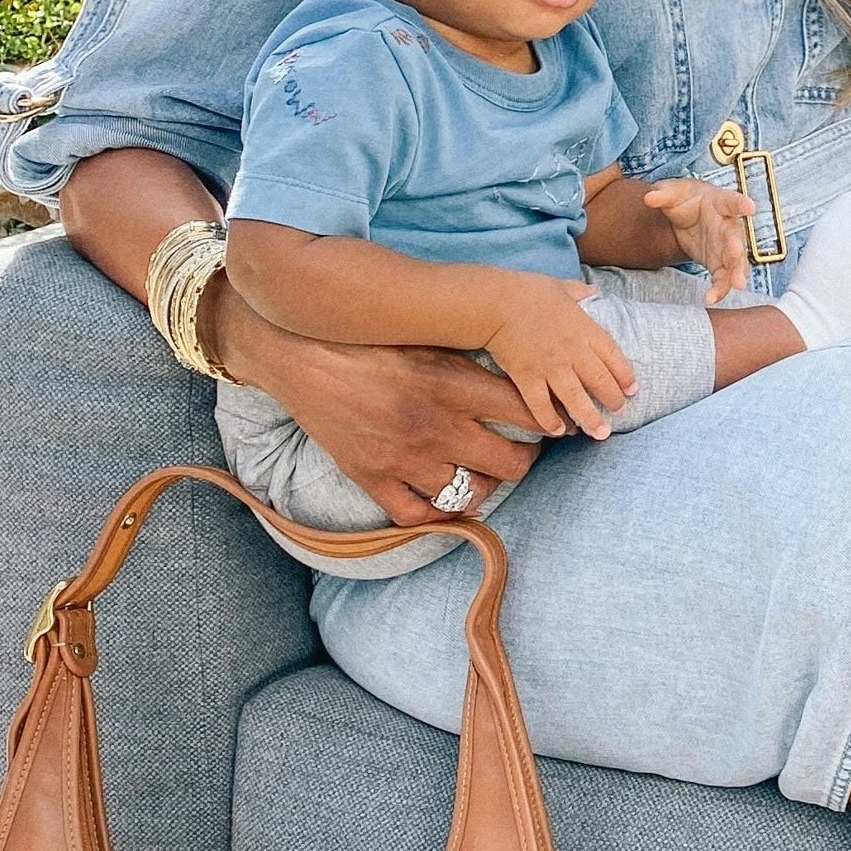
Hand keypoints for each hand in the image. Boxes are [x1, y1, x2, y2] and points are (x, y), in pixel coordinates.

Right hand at [212, 289, 533, 527]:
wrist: (299, 353)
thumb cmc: (371, 339)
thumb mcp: (429, 337)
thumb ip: (474, 357)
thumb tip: (525, 368)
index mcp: (452, 382)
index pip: (527, 412)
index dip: (549, 420)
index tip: (551, 420)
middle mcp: (433, 424)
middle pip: (512, 464)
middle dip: (525, 459)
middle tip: (521, 450)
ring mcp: (402, 457)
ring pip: (471, 494)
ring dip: (484, 486)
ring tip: (484, 471)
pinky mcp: (371, 477)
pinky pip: (418, 514)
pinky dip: (437, 510)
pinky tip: (444, 493)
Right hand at [480, 271, 638, 439]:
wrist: (496, 303)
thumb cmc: (528, 291)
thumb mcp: (561, 287)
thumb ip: (579, 292)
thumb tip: (591, 290)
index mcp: (584, 329)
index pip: (613, 356)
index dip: (625, 375)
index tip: (632, 389)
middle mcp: (572, 351)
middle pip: (600, 381)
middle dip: (613, 400)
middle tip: (619, 413)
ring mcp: (550, 367)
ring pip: (576, 398)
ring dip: (590, 418)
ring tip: (601, 433)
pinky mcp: (527, 378)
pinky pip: (541, 405)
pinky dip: (550, 420)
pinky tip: (558, 431)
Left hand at [643, 175, 753, 303]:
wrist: (687, 216)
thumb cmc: (684, 199)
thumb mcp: (672, 193)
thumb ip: (663, 194)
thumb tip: (649, 197)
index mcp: (719, 202)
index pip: (731, 201)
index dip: (740, 203)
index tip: (750, 207)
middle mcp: (727, 225)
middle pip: (735, 235)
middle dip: (736, 245)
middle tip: (736, 253)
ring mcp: (726, 246)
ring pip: (735, 261)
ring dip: (737, 272)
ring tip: (738, 285)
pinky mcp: (719, 263)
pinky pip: (722, 278)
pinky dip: (719, 289)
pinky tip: (710, 299)